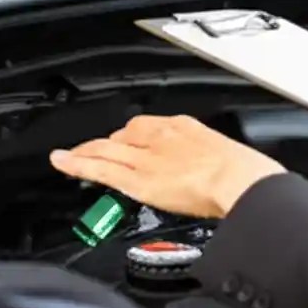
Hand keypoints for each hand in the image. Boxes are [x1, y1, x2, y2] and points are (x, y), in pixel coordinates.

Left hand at [48, 115, 286, 217]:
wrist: (241, 181)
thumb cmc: (245, 174)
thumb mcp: (227, 157)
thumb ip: (208, 163)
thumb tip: (210, 175)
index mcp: (185, 128)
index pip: (147, 127)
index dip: (131, 136)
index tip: (126, 143)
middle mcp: (160, 137)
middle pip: (123, 135)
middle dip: (105, 143)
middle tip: (92, 151)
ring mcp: (146, 158)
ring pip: (106, 149)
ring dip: (85, 152)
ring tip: (69, 157)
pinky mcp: (137, 179)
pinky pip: (99, 168)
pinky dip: (76, 164)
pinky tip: (61, 161)